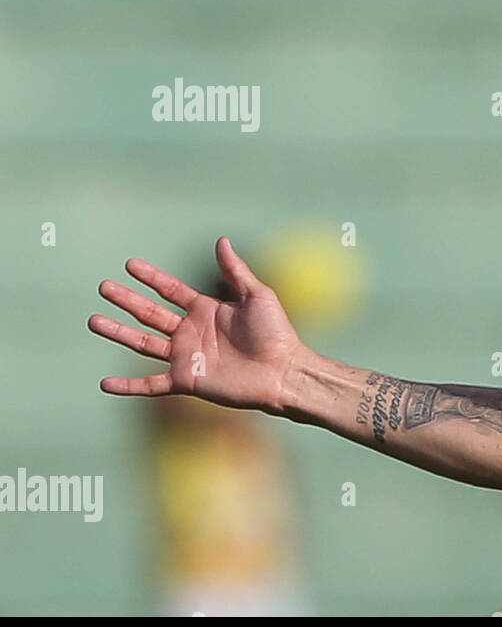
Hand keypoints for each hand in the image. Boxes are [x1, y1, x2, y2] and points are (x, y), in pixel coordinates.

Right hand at [88, 236, 305, 413]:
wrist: (283, 371)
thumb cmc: (277, 333)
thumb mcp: (257, 296)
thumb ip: (235, 271)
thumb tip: (221, 240)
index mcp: (206, 310)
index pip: (170, 290)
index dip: (151, 277)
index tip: (129, 264)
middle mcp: (192, 332)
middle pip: (150, 313)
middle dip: (127, 301)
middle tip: (103, 287)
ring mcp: (188, 357)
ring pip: (144, 343)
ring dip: (119, 333)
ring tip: (94, 321)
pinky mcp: (188, 381)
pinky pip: (151, 384)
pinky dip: (129, 386)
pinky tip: (105, 384)